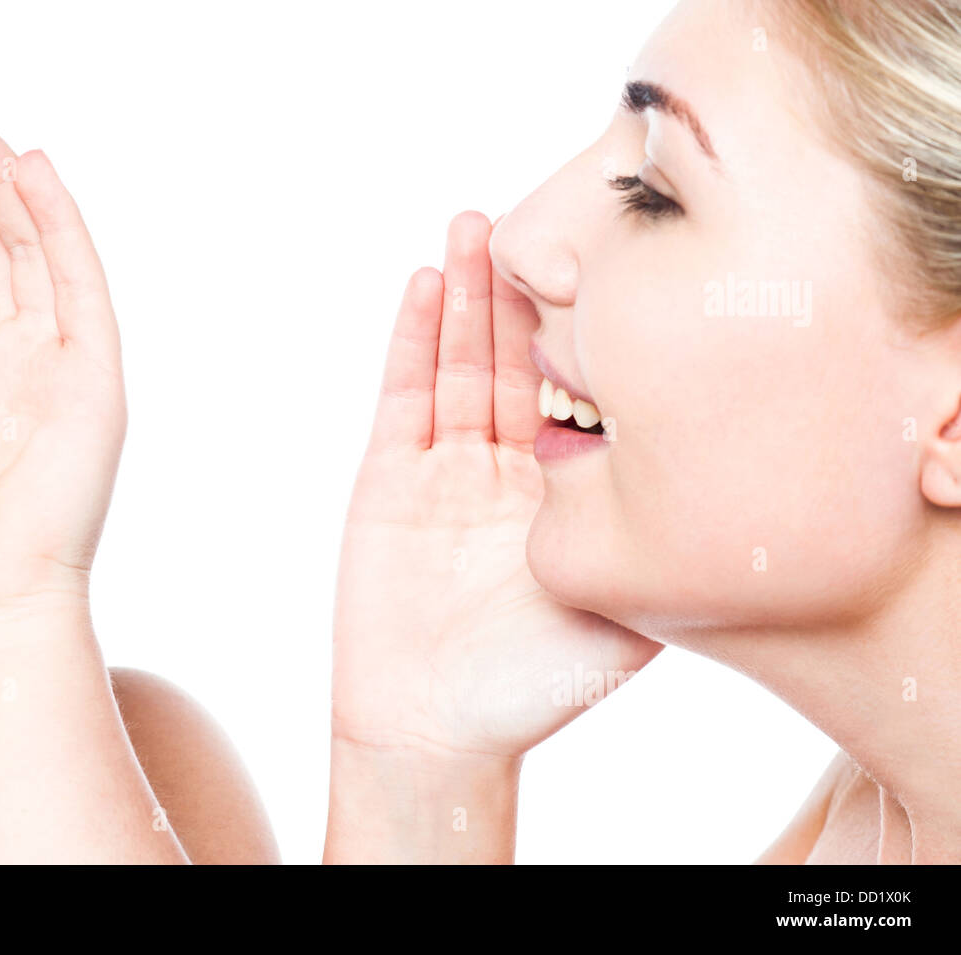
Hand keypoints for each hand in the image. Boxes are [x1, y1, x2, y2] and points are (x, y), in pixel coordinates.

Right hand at [331, 211, 661, 761]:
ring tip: (473, 224)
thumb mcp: (620, 615)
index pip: (572, 388)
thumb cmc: (531, 687)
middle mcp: (502, 466)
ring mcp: (443, 467)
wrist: (436, 727)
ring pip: (456, 363)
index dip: (582, 326)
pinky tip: (426, 287)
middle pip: (510, 357)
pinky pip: (404, 398)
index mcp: (556, 488)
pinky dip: (413, 341)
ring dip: (465, 294)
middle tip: (528, 214)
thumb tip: (715, 487)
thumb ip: (653, 551)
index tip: (606, 260)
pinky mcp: (389, 477)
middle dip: (518, 286)